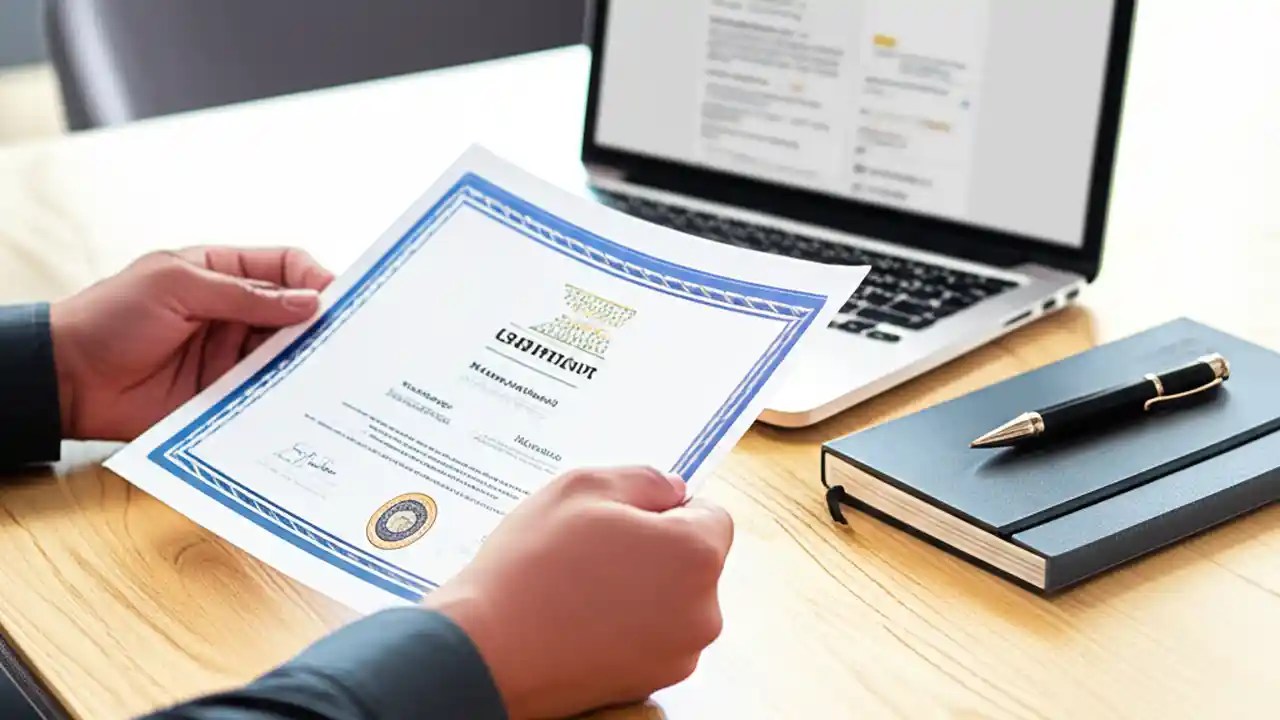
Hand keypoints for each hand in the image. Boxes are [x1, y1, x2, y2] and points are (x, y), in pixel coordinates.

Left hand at [51, 247, 333, 440]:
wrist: (67, 379)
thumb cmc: (110, 317)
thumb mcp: (176, 286)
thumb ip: (244, 295)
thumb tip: (310, 302)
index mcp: (224, 274)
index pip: (286, 268)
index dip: (317, 278)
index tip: (342, 297)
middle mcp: (236, 315)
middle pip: (297, 315)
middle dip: (325, 324)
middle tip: (352, 340)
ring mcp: (233, 357)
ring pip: (289, 357)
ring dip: (311, 363)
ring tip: (336, 372)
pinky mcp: (228, 396)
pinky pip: (269, 396)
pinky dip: (290, 398)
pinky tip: (307, 402)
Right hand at [425, 467, 732, 718]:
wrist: (487, 652)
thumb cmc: (533, 565)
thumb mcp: (582, 487)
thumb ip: (645, 479)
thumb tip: (674, 490)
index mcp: (696, 555)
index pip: (711, 514)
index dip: (668, 508)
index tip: (625, 517)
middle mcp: (702, 610)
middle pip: (694, 561)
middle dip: (656, 550)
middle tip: (595, 548)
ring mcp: (679, 654)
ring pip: (673, 601)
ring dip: (641, 589)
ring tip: (582, 587)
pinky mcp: (652, 684)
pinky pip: (652, 637)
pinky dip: (627, 626)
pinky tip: (582, 619)